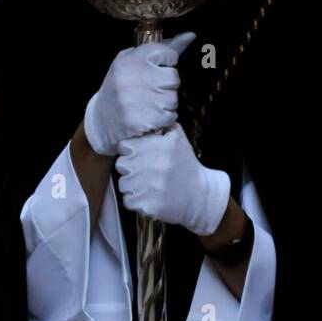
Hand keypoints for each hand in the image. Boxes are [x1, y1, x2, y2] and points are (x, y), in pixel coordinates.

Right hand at [83, 32, 194, 156]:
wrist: (101, 119)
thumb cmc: (121, 85)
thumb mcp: (133, 60)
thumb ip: (162, 47)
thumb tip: (191, 35)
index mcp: (131, 59)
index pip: (168, 53)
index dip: (166, 62)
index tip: (156, 68)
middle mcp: (136, 78)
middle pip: (174, 77)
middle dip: (167, 83)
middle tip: (151, 88)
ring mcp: (141, 100)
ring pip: (174, 98)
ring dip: (166, 102)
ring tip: (149, 103)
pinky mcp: (144, 121)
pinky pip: (171, 116)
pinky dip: (164, 118)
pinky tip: (150, 115)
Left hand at [115, 123, 229, 235]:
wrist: (200, 196)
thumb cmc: (186, 166)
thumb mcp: (179, 140)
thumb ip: (164, 126)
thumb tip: (147, 115)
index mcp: (161, 146)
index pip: (125, 146)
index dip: (128, 151)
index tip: (136, 156)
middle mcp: (156, 164)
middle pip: (121, 165)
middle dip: (129, 169)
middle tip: (140, 172)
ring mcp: (153, 186)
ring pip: (123, 184)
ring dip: (131, 186)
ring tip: (144, 185)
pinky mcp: (151, 205)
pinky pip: (128, 201)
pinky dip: (135, 201)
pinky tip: (147, 197)